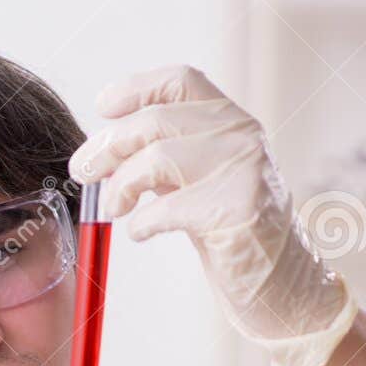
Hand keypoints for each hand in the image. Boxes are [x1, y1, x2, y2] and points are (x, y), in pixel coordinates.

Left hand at [68, 63, 357, 365]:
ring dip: (121, 185)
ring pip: (157, 157)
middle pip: (156, 120)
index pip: (180, 81)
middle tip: (83, 172)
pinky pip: (167, 208)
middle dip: (108, 146)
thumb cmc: (233, 234)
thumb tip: (107, 149)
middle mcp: (241, 136)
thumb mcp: (198, 182)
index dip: (136, 88)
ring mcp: (244, 170)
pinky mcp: (237, 211)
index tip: (103, 108)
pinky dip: (142, 223)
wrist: (282, 284)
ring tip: (113, 208)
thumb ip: (164, 159)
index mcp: (232, 121)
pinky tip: (140, 232)